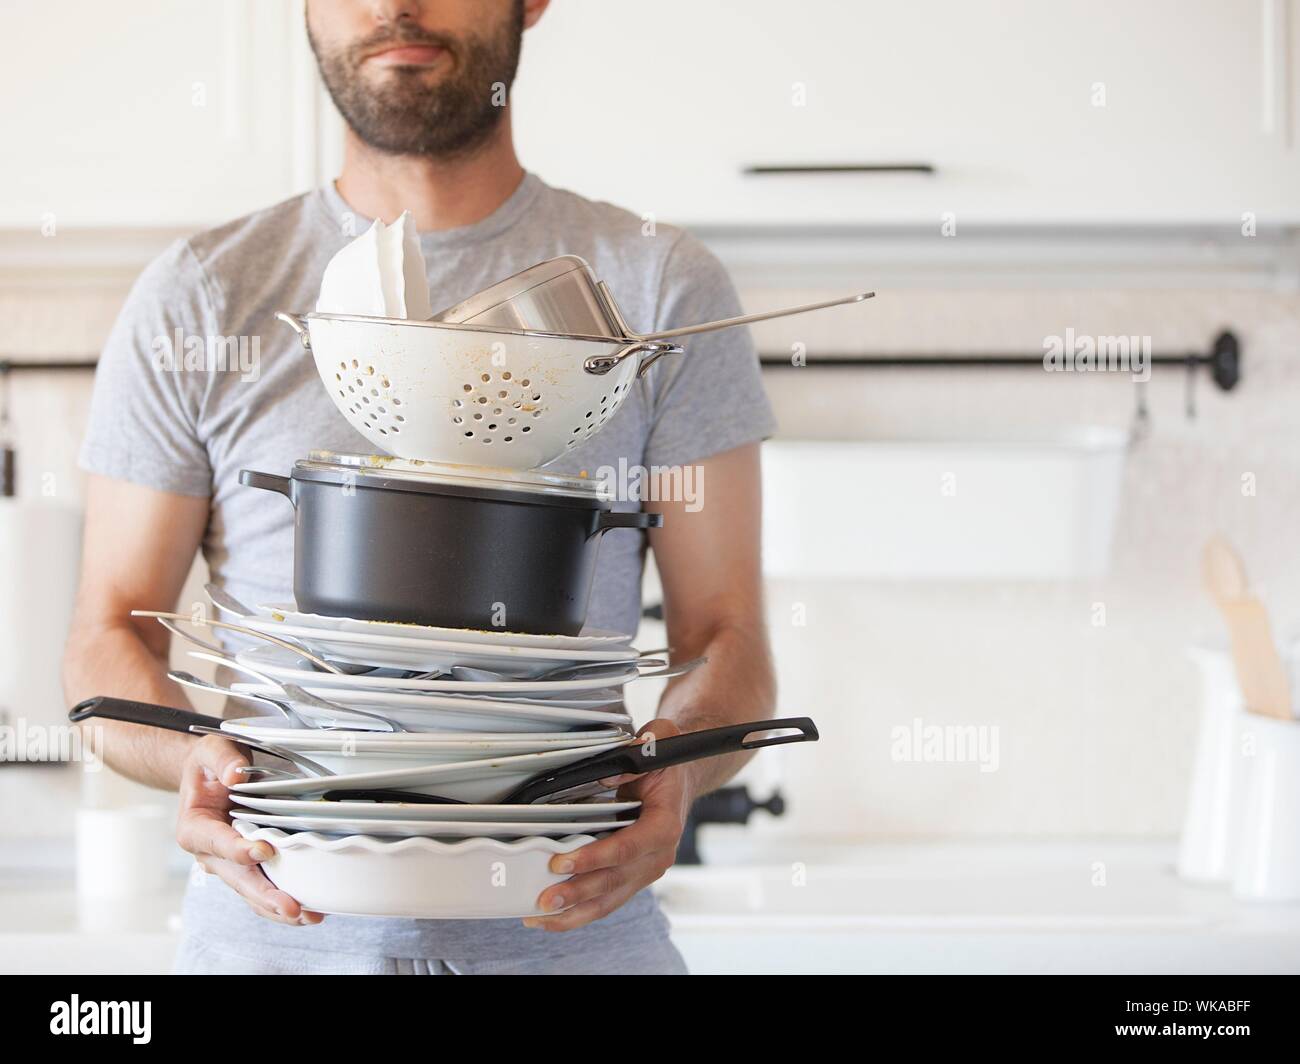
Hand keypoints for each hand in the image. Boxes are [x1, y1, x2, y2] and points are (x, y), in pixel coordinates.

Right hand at [176, 734, 322, 926]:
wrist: (208, 777)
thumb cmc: (210, 765)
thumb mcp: (211, 749)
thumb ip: (223, 759)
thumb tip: (236, 774)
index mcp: (195, 828)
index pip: (217, 843)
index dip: (239, 849)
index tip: (263, 851)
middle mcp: (209, 853)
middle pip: (237, 878)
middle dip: (264, 894)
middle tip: (291, 906)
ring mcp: (229, 864)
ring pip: (251, 892)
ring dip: (277, 907)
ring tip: (307, 917)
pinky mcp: (246, 868)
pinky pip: (262, 889)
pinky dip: (281, 902)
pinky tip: (308, 912)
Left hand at [525, 718, 692, 930]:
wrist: (680, 781)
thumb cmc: (665, 764)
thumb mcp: (657, 744)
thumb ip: (636, 753)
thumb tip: (605, 771)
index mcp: (665, 825)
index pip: (628, 848)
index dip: (594, 857)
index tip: (562, 862)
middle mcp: (658, 855)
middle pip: (615, 881)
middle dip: (578, 892)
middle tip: (545, 898)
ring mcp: (645, 871)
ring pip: (609, 900)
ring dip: (575, 912)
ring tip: (541, 916)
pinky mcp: (632, 879)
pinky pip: (606, 901)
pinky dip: (579, 912)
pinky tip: (552, 918)